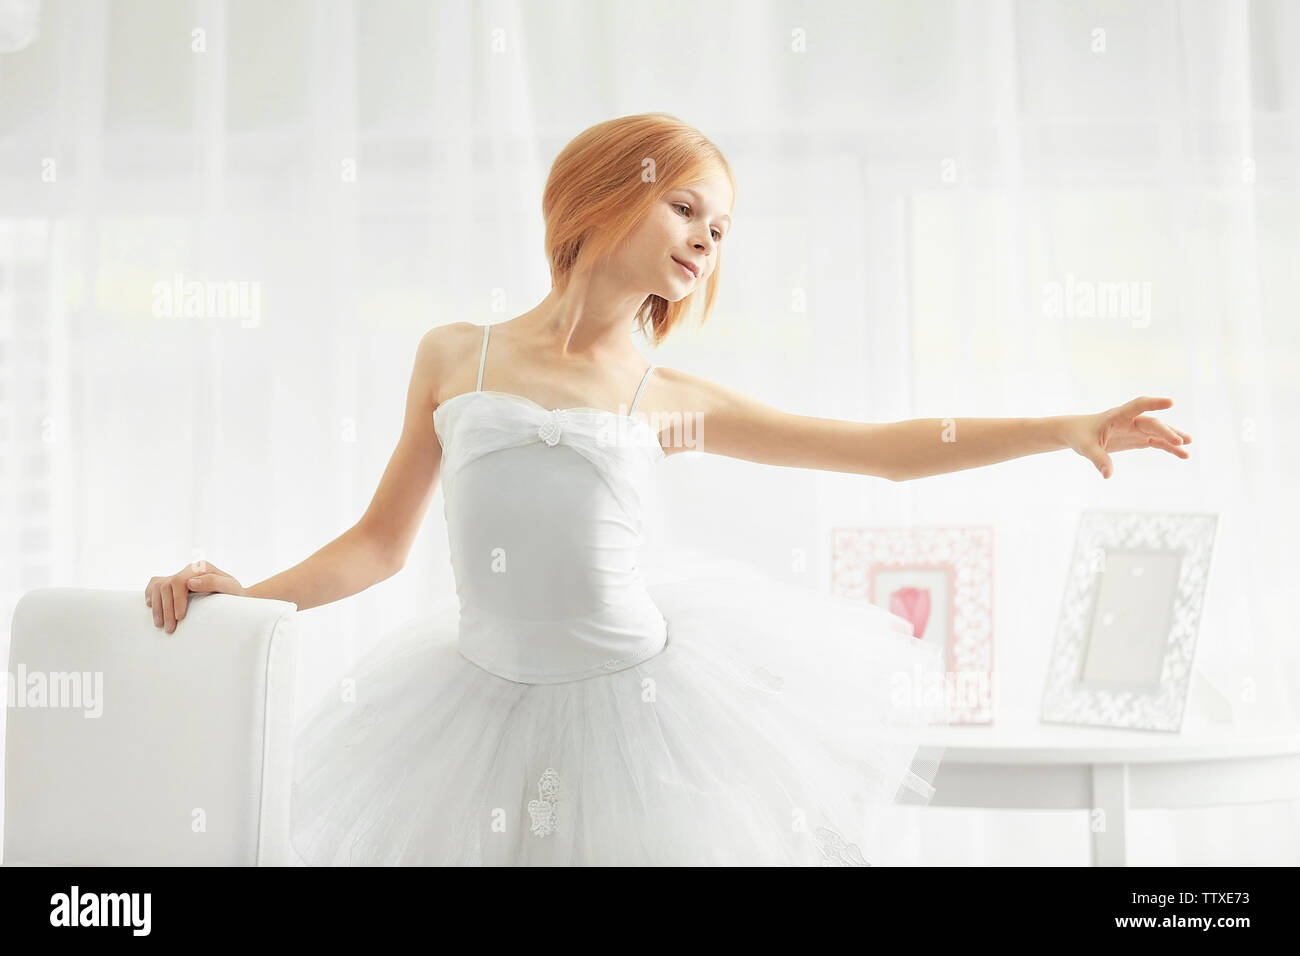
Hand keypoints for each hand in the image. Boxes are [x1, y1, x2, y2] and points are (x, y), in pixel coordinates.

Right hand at [145, 561, 245, 633]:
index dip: (177, 600)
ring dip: (156, 607)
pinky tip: (150, 606)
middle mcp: (188, 570)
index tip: (180, 618)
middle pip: (166, 585)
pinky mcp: (173, 583)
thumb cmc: (234, 594)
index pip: (179, 580)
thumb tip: (191, 582)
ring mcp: (179, 575)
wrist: (234, 597)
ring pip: (158, 586)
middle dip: (166, 609)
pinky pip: (154, 584)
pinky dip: (150, 594)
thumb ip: (214, 582)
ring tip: (160, 625)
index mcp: (201, 568)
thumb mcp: (230, 588)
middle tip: (170, 629)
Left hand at [1064, 396, 1191, 478]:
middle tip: (1181, 441)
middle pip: (1151, 423)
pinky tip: (1183, 454)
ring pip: (1158, 432)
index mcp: (1117, 416)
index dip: (1153, 404)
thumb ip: (1098, 459)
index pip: (1137, 406)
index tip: (1170, 402)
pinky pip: (1156, 442)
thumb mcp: (1086, 447)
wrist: (1078, 433)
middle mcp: (1130, 420)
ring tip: (1188, 445)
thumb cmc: (1081, 436)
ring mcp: (1135, 429)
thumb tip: (1108, 475)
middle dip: (1166, 431)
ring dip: (1172, 438)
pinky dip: (1168, 448)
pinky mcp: (1138, 439)